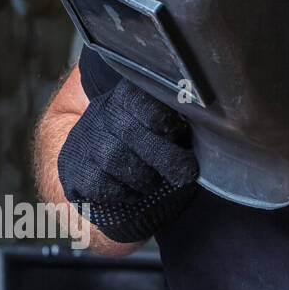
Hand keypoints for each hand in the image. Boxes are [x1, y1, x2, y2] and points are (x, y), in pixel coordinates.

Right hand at [57, 79, 198, 242]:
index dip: (162, 116)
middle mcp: (102, 114)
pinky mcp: (74, 170)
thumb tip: (214, 131)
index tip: (179, 131)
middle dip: (164, 156)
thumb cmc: (138, 143)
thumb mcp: (155, 124)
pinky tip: (133, 192)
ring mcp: (85, 141)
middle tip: (186, 172)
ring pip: (115, 159)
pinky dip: (123, 193)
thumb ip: (177, 124)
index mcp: (125, 97)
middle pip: (130, 132)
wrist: (88, 158)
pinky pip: (101, 184)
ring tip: (156, 183)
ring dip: (144, 177)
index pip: (140, 98)